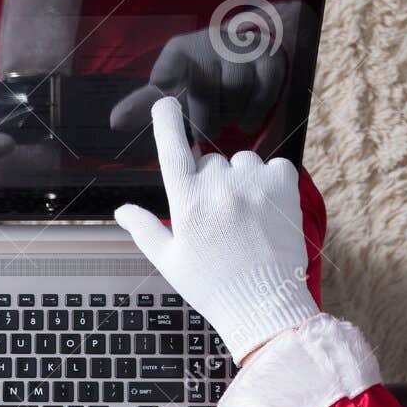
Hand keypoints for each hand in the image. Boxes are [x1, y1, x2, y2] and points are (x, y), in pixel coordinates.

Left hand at [108, 30, 285, 137]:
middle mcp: (209, 43)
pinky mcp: (268, 58)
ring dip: (230, 115)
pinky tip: (244, 122)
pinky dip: (253, 112)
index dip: (175, 108)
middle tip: (205, 132)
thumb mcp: (171, 86)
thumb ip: (146, 104)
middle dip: (205, 119)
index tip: (180, 120)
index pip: (168, 80)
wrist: (250, 52)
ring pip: (235, 89)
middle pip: (204, 89)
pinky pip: (262, 90)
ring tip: (225, 122)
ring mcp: (241, 49)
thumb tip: (114, 121)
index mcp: (179, 51)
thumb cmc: (202, 76)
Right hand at [113, 97, 318, 362]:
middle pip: (209, 161)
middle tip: (218, 218)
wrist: (264, 304)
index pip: (171, 151)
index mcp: (187, 203)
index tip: (165, 102)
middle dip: (209, 180)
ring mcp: (254, 184)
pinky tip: (266, 209)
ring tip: (245, 217)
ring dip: (240, 179)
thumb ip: (144, 230)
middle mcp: (219, 187)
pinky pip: (273, 166)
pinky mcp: (284, 186)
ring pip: (241, 162)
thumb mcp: (169, 261)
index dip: (166, 123)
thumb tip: (121, 210)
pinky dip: (269, 181)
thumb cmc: (212, 286)